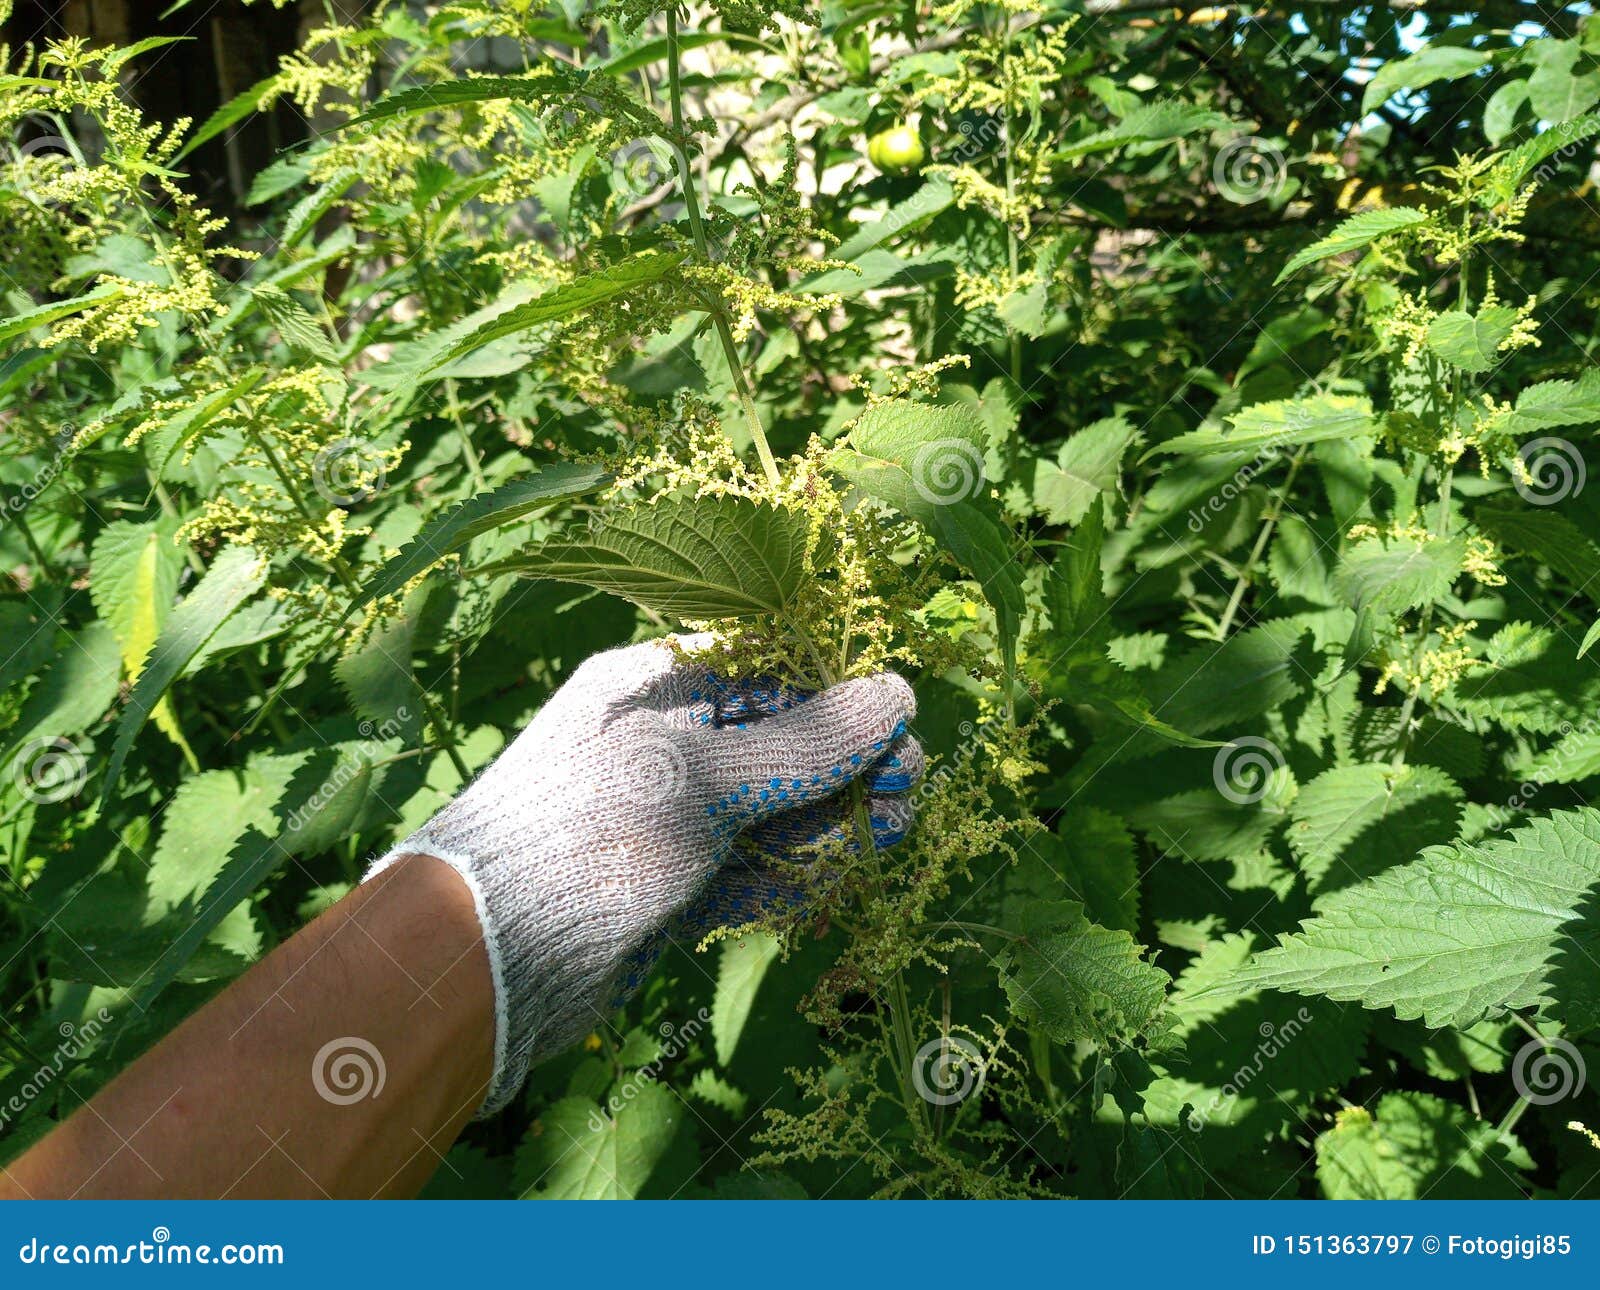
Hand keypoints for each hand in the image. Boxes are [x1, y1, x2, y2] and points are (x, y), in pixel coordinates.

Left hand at [612, 670, 925, 1002]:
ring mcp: (663, 819)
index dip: (836, 693)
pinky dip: (792, 873)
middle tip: (911, 787)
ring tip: (894, 832)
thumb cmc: (589, 835)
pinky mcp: (667, 886)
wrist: (484, 963)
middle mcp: (657, 743)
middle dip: (845, 764)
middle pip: (775, 743)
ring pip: (767, 811)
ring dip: (831, 822)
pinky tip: (840, 878)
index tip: (902, 721)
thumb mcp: (702, 780)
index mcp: (650, 686)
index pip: (763, 669)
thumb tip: (900, 692)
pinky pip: (745, 868)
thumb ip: (803, 744)